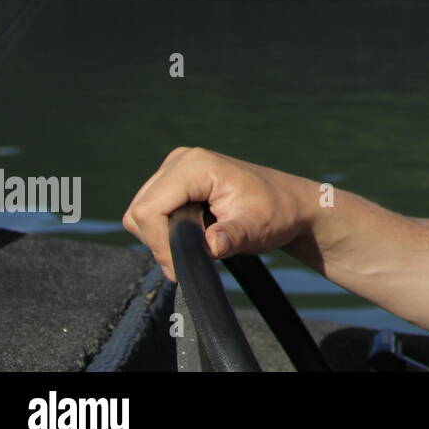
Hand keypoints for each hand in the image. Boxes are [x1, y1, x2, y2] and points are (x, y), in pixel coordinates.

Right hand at [122, 147, 313, 280]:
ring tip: (200, 244)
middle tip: (190, 260)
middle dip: (160, 242)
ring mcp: (175, 169)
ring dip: (164, 238)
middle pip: (140, 212)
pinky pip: (151, 213)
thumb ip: (231, 237)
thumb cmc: (276, 213)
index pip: (149, 210)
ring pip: (142, 214)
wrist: (289, 204)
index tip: (180, 267)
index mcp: (196, 166)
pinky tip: (196, 235)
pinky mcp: (174, 181)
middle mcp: (180, 161)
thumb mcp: (256, 228)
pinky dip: (166, 231)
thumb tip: (211, 245)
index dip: (159, 243)